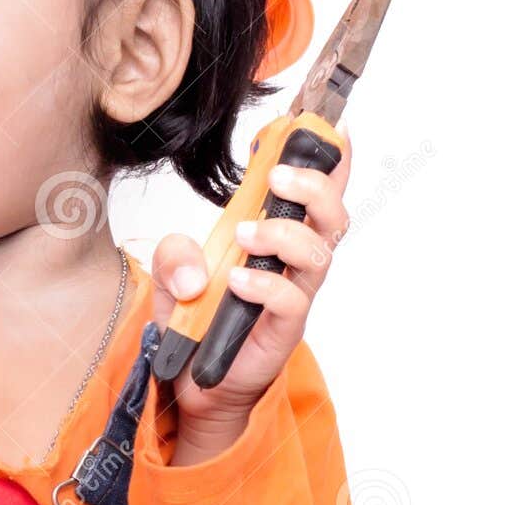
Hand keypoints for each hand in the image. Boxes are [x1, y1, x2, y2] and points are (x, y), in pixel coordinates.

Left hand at [150, 123, 352, 441]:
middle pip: (334, 213)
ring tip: (246, 236)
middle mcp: (293, 259)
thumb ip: (173, 254)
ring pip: (320, 251)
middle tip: (275, 175)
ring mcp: (294, 292)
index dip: (324, 154)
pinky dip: (267, 283)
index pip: (314, 188)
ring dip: (285, 233)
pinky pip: (292, 298)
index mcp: (275, 233)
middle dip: (314, 185)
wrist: (194, 381)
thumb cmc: (196, 320)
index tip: (309, 123)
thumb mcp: (170, 276)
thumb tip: (196, 267)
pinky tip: (238, 282)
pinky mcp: (285, 327)